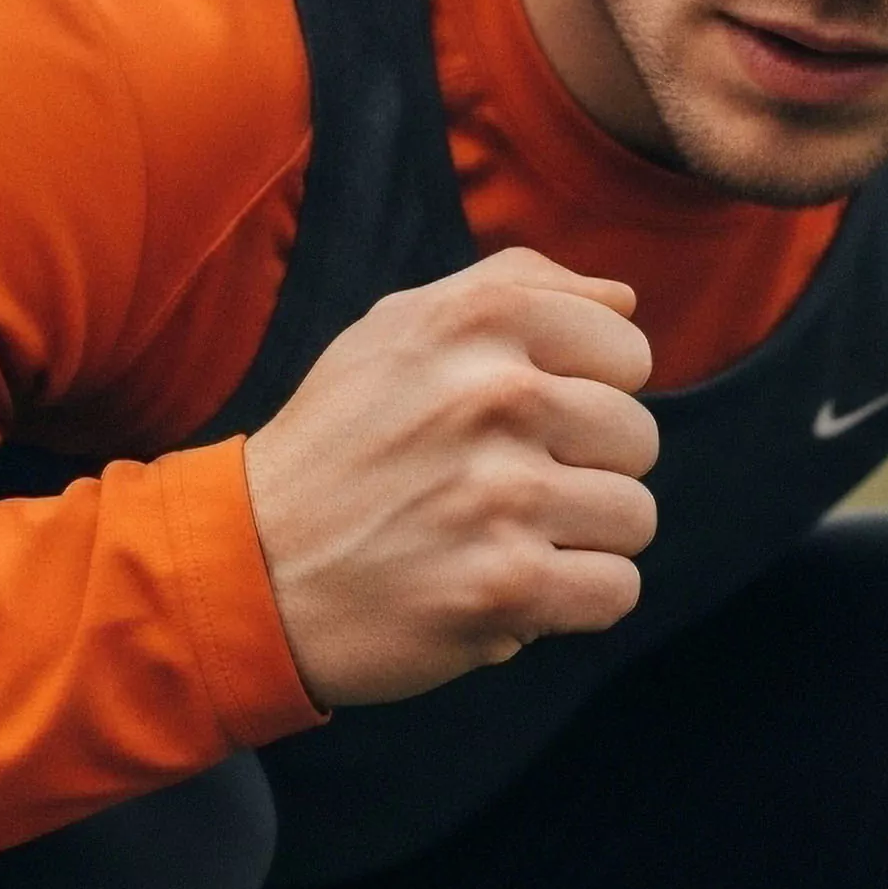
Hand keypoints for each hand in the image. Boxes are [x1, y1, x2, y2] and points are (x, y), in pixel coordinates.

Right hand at [244, 247, 659, 705]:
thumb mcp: (397, 328)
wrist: (248, 566)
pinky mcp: (505, 586)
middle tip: (507, 489)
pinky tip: (512, 588)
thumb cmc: (336, 443)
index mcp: (477, 321)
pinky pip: (615, 590)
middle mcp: (495, 396)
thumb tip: (626, 301)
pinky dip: (573, 601)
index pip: (628, 350)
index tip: (527, 422)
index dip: (589, 392)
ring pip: (634, 517)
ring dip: (580, 540)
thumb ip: (514, 287)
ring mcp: (501, 495)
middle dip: (587, 470)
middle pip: (639, 438)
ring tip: (505, 538)